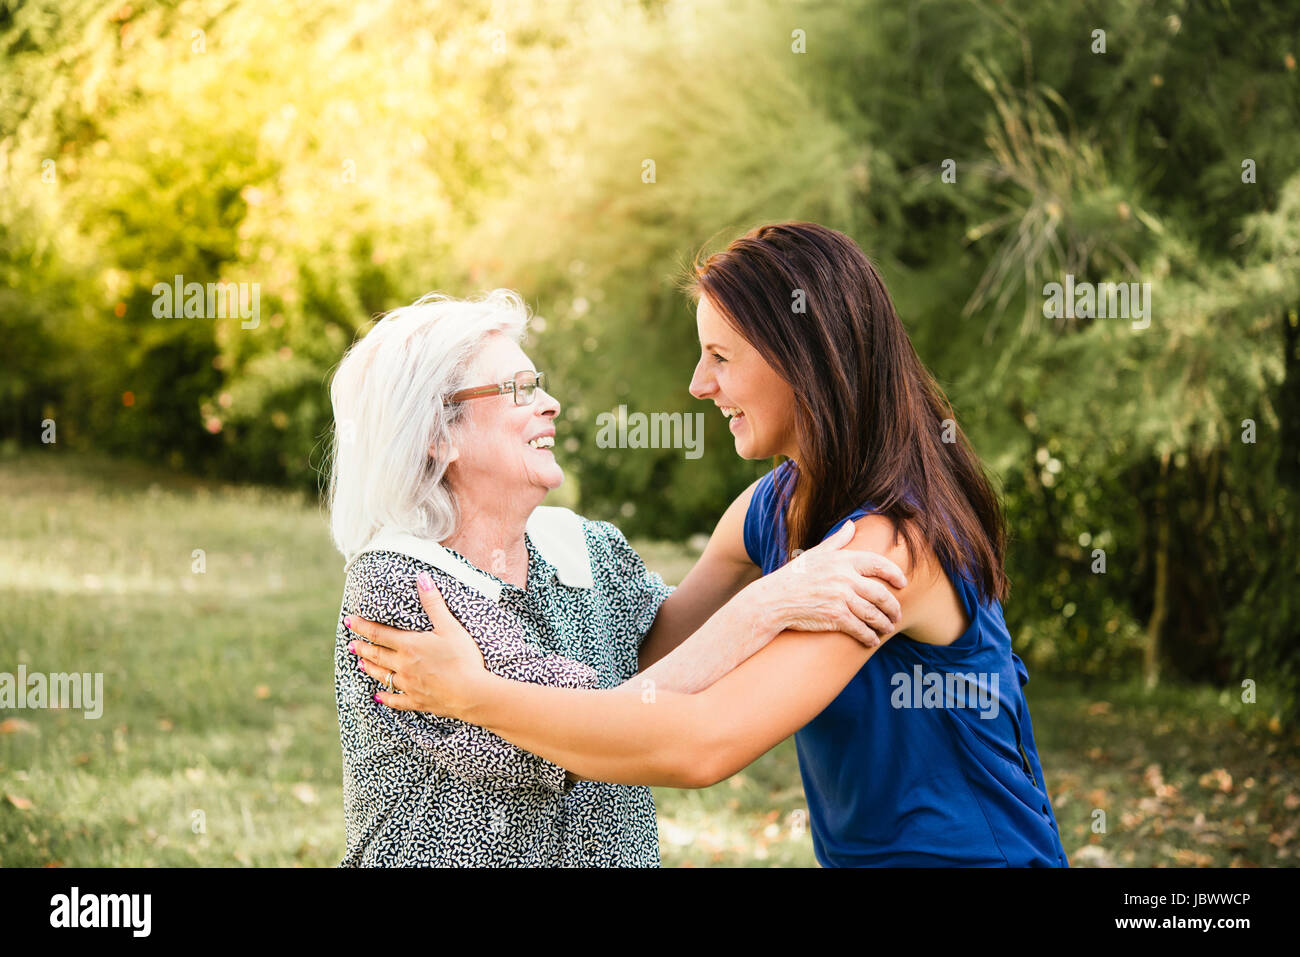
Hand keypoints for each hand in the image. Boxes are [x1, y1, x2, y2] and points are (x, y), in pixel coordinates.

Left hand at [344, 571, 488, 718]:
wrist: (471, 692)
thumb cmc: (462, 658)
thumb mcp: (450, 627)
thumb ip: (433, 603)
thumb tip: (422, 578)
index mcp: (409, 645)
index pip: (378, 633)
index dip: (362, 626)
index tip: (349, 621)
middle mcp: (403, 665)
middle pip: (377, 654)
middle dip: (362, 648)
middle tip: (350, 644)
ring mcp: (408, 685)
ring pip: (382, 675)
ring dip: (370, 668)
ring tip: (360, 663)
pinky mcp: (417, 701)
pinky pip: (395, 700)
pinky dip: (385, 697)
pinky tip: (378, 696)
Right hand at [755, 519, 906, 647]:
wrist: (774, 600)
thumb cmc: (794, 577)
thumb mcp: (816, 554)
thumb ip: (837, 540)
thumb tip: (852, 525)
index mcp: (843, 560)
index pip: (879, 564)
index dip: (895, 573)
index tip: (903, 583)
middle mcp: (845, 577)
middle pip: (881, 593)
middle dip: (893, 606)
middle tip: (897, 614)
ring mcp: (841, 597)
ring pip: (874, 613)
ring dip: (884, 623)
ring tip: (887, 627)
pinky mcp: (836, 616)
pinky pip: (861, 628)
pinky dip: (869, 636)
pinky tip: (872, 640)